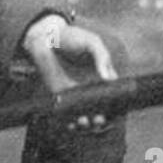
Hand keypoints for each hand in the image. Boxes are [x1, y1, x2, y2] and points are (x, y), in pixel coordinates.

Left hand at [21, 14, 117, 131]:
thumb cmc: (71, 37)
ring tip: (84, 121)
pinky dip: (70, 123)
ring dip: (87, 125)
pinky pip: (68, 114)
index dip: (116, 109)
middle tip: (98, 119)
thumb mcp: (91, 42)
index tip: (114, 114)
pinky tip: (72, 125)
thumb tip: (109, 79)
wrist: (46, 38)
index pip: (114, 97)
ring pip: (85, 115)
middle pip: (101, 111)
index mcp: (102, 76)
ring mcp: (76, 93)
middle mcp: (91, 87)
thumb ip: (102, 57)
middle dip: (101, 120)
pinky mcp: (62, 96)